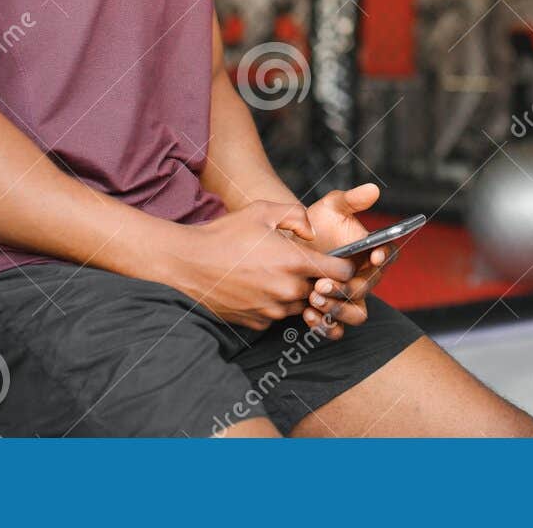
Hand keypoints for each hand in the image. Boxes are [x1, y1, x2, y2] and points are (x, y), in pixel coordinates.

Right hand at [173, 200, 355, 330]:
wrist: (188, 263)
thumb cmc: (225, 234)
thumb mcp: (263, 211)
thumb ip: (297, 216)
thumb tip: (313, 234)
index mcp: (294, 263)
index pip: (342, 274)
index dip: (344, 266)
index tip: (337, 260)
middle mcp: (287, 291)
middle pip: (322, 292)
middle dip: (318, 280)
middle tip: (299, 265)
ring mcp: (272, 310)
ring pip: (299, 305)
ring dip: (295, 293)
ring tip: (273, 273)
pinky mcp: (257, 322)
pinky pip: (277, 316)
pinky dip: (274, 304)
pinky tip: (257, 286)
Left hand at [301, 183, 394, 339]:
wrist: (292, 245)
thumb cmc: (318, 224)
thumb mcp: (332, 207)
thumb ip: (351, 199)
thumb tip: (373, 189)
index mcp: (371, 251)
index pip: (389, 255)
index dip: (385, 255)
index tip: (374, 254)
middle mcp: (364, 277)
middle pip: (368, 289)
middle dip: (347, 288)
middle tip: (322, 284)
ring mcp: (349, 298)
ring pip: (356, 314)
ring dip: (337, 309)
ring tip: (314, 298)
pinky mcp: (333, 313)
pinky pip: (336, 329)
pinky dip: (325, 326)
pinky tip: (307, 314)